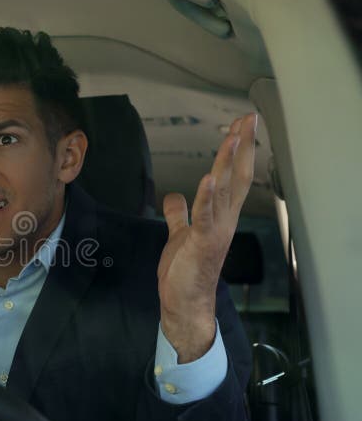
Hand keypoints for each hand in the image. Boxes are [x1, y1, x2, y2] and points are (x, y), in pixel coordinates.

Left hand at [157, 113, 256, 362]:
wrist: (185, 301)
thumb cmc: (185, 270)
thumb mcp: (180, 234)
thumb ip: (179, 215)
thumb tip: (174, 196)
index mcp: (220, 216)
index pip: (233, 176)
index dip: (238, 150)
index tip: (242, 125)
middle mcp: (224, 220)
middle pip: (236, 176)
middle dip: (241, 147)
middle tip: (247, 119)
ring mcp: (215, 231)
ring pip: (224, 191)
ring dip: (228, 164)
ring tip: (233, 138)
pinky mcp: (201, 243)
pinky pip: (205, 217)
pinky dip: (207, 197)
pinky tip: (208, 179)